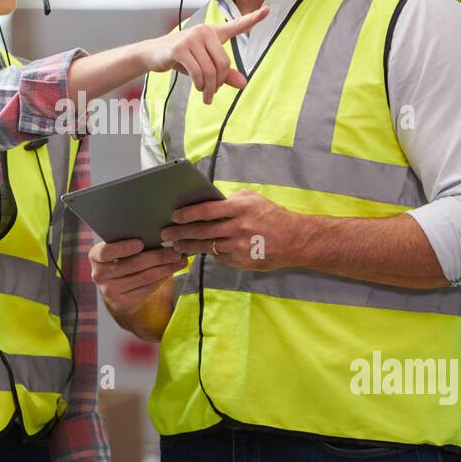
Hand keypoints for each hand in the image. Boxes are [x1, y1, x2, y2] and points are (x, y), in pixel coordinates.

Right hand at [89, 237, 187, 314]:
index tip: (140, 243)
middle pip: (133, 265)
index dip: (123, 248)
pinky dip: (162, 277)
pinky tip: (172, 270)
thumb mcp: (119, 250)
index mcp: (95, 257)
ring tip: (180, 260)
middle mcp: (99, 275)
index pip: (106, 252)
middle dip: (158, 256)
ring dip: (165, 268)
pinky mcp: (123, 303)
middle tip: (176, 251)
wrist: (117, 290)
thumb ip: (130, 242)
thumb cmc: (122, 260)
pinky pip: (147, 288)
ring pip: (144, 277)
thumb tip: (158, 233)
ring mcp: (110, 291)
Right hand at [141, 6, 268, 103]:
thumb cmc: (183, 59)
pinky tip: (198, 88)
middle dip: (219, 82)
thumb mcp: (205, 66)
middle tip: (213, 92)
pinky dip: (199, 85)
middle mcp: (205, 31)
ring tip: (206, 95)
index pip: (237, 25)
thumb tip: (243, 84)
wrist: (154, 54)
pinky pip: (197, 72)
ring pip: (210, 70)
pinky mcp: (180, 48)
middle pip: (224, 62)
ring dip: (209, 88)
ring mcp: (192, 38)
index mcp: (214, 32)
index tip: (268, 10)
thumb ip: (225, 74)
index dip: (253, 19)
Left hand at [159, 189, 303, 271]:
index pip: (207, 211)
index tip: (174, 216)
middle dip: (180, 233)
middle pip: (202, 231)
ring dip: (188, 246)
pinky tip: (198, 251)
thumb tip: (208, 202)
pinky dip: (208, 253)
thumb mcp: (253, 199)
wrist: (294, 240)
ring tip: (176, 245)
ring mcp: (239, 247)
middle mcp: (238, 228)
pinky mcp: (241, 261)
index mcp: (240, 209)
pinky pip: (218, 256)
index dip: (187, 214)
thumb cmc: (271, 216)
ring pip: (207, 247)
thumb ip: (230, 200)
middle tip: (166, 234)